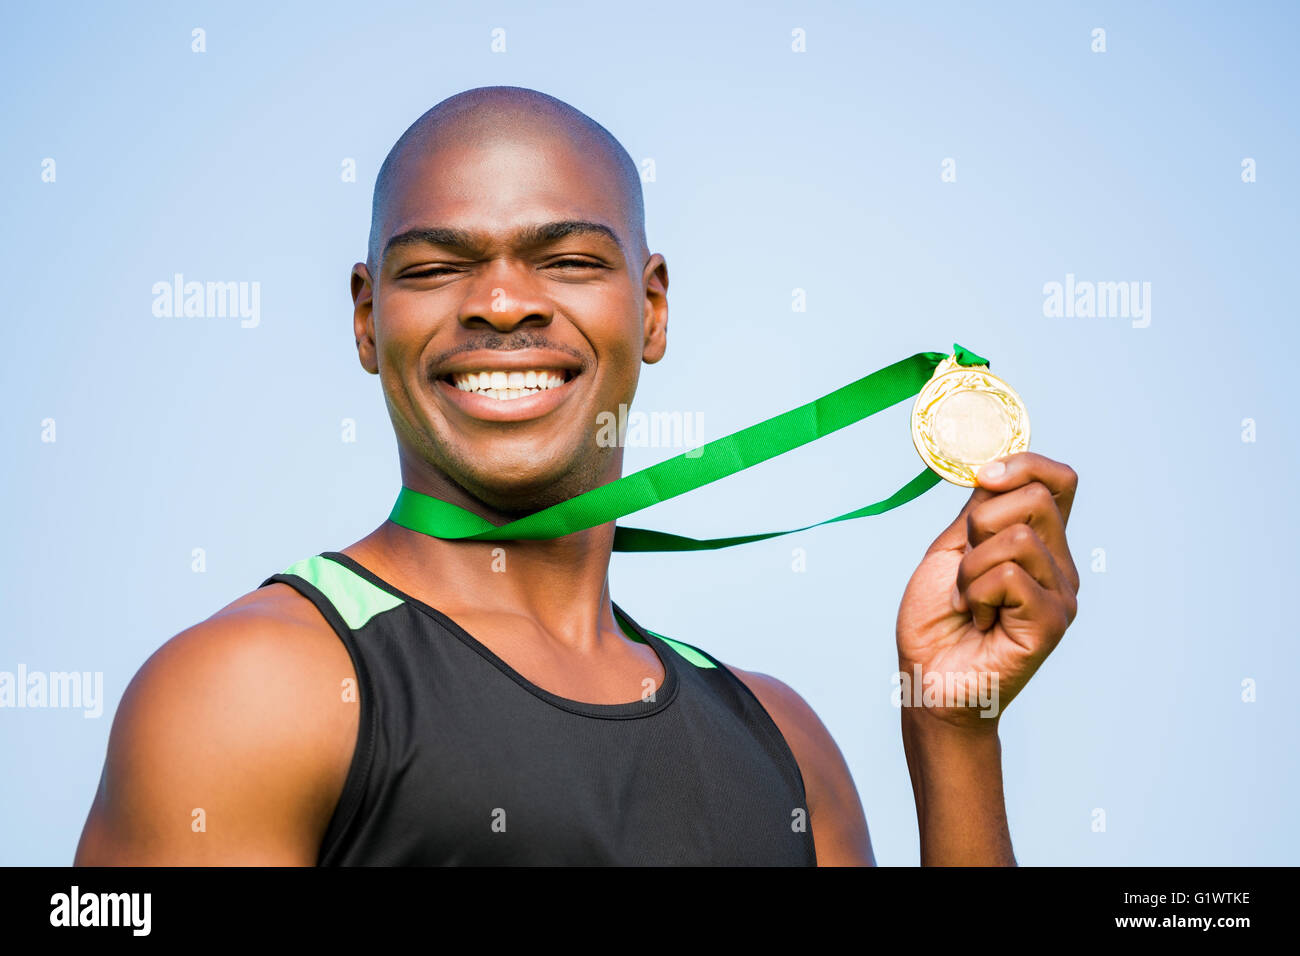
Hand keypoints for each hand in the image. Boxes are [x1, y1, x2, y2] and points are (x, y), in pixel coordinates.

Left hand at [895, 452, 1079, 731]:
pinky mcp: (1052, 623)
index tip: (984, 477)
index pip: (1059, 480)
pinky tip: (979, 620)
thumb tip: (993, 467)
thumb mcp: (951, 550)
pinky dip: (976, 594)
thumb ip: (979, 512)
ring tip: (969, 602)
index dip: (1024, 464)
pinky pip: (1008, 577)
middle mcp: (1059, 565)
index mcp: (1039, 543)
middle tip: (965, 569)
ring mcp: (1061, 595)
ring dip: (971, 569)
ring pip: (1016, 538)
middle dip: (979, 524)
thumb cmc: (937, 620)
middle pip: (1036, 498)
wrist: (927, 678)